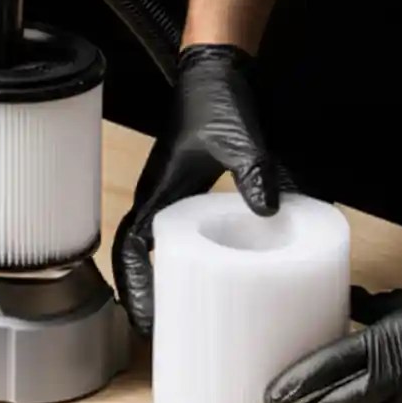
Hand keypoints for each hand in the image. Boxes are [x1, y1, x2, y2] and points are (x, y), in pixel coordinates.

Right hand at [112, 43, 287, 335]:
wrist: (219, 69)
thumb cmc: (215, 98)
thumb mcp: (239, 136)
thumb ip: (255, 171)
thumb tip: (269, 210)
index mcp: (158, 193)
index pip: (131, 250)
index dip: (136, 288)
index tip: (147, 318)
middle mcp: (159, 201)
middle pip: (139, 261)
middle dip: (146, 298)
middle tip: (162, 333)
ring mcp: (175, 200)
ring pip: (158, 252)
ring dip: (164, 283)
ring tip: (182, 318)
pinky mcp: (194, 197)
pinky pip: (183, 239)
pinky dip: (191, 263)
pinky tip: (217, 279)